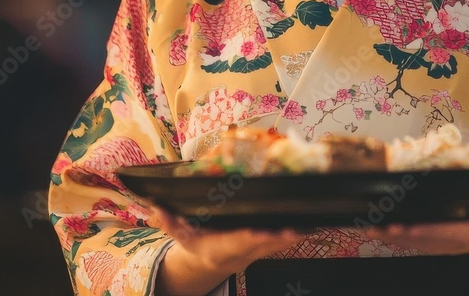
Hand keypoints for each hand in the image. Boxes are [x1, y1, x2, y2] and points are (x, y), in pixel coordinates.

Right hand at [150, 204, 304, 275]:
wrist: (207, 262)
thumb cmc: (196, 243)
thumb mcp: (180, 234)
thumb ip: (169, 221)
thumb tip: (155, 205)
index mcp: (221, 249)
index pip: (237, 242)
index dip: (250, 239)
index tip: (261, 232)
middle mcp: (241, 253)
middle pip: (264, 245)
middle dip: (280, 237)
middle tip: (295, 227)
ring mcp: (255, 252)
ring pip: (278, 245)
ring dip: (293, 236)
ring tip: (310, 224)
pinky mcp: (265, 248)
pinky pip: (283, 243)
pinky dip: (297, 234)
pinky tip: (313, 226)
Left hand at [358, 191, 468, 256]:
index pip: (454, 232)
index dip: (431, 231)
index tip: (410, 225)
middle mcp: (462, 240)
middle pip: (429, 240)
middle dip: (405, 235)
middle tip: (380, 226)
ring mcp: (449, 241)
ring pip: (419, 242)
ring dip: (395, 237)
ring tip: (371, 228)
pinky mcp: (440, 238)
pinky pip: (417, 239)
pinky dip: (397, 235)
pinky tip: (377, 228)